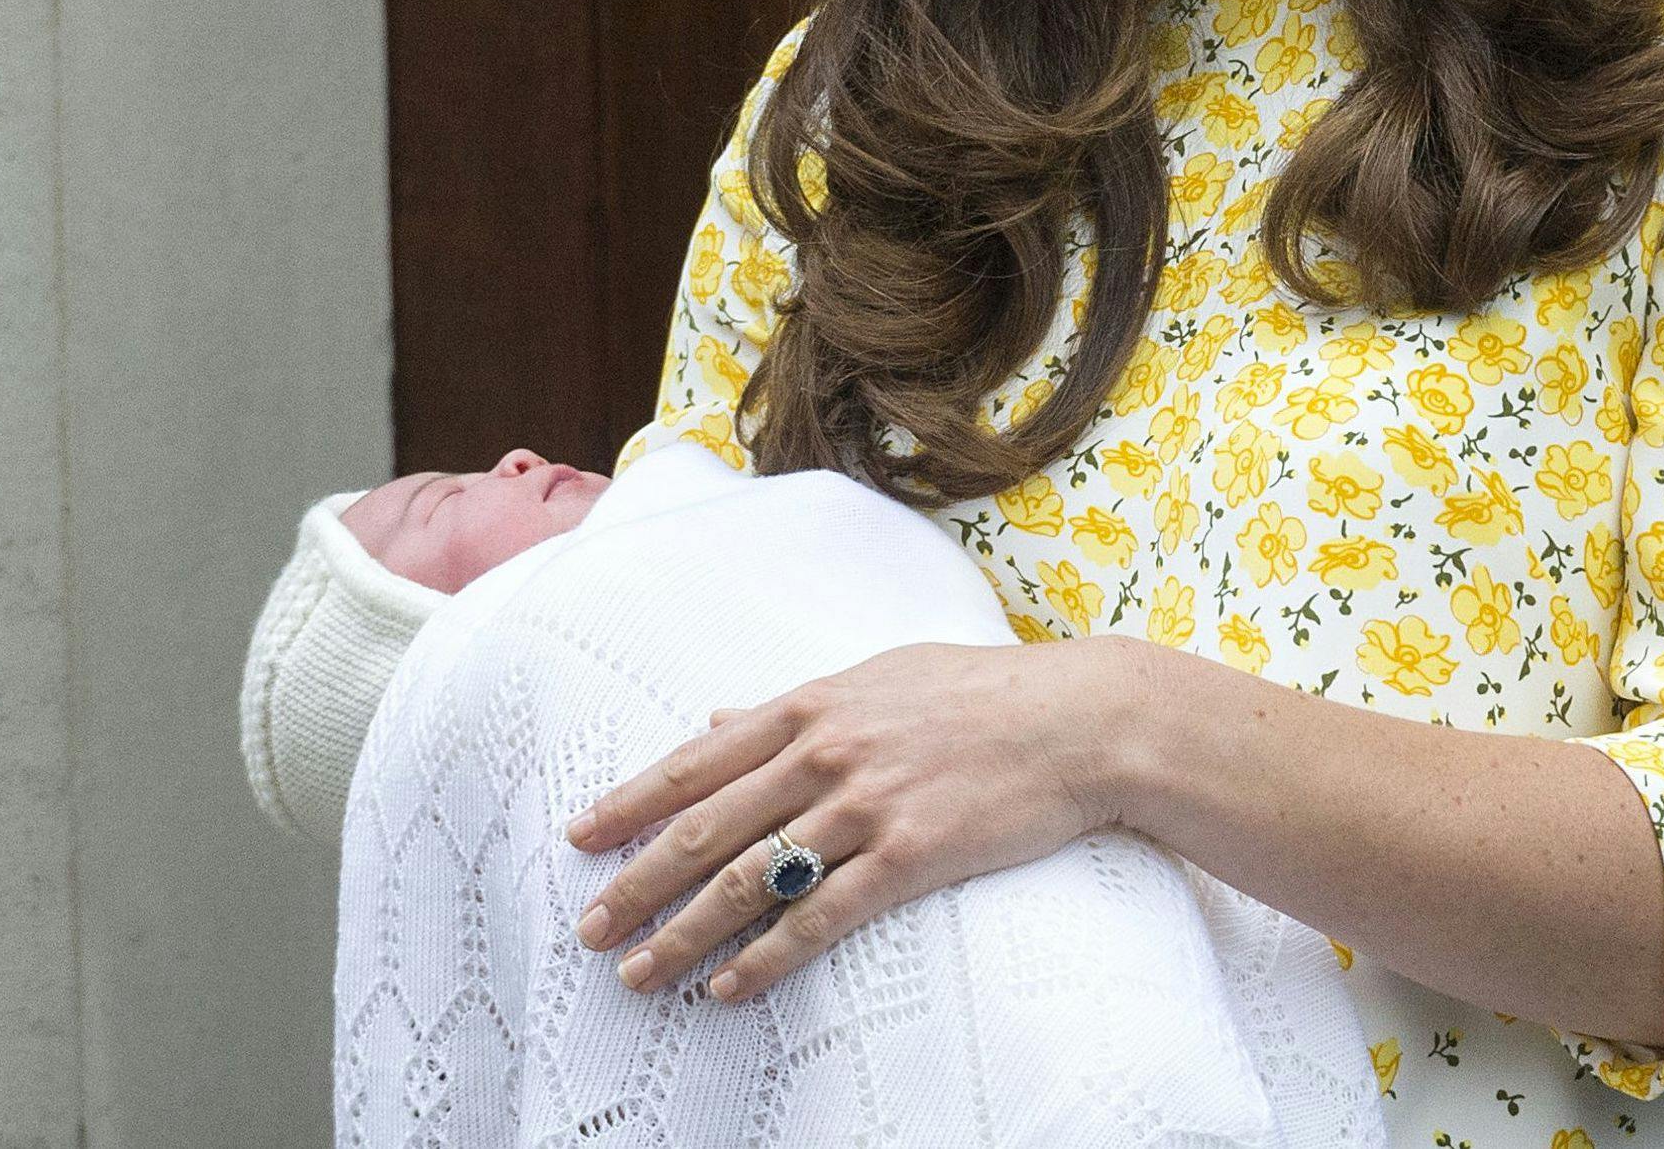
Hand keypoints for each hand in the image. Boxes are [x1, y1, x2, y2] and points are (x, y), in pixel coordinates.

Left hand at [563, 636, 1151, 999]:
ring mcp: (867, 805)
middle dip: (638, 884)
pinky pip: (819, 918)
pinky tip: (729, 986)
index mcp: (815, 706)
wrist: (1083, 720)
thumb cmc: (987, 692)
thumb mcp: (883, 676)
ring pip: (749, 881)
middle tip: (590, 929)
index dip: (630, 802)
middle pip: (706, 828)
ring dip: (684, 934)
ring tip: (641, 974)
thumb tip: (719, 718)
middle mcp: (827, 753)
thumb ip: (800, 705)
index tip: (580, 839)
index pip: (697, 761)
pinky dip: (766, 957)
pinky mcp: (909, 856)